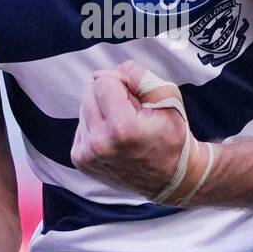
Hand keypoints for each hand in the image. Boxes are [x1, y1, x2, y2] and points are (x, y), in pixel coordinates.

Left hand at [71, 58, 212, 203]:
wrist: (170, 178)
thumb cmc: (171, 136)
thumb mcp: (168, 98)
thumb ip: (138, 75)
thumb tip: (104, 73)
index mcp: (123, 128)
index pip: (104, 81)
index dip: (123, 84)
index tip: (137, 100)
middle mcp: (100, 144)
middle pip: (90, 91)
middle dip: (110, 94)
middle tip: (132, 113)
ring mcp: (87, 154)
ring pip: (84, 106)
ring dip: (102, 110)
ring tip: (124, 127)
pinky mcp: (81, 160)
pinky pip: (81, 125)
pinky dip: (96, 125)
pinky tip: (114, 137)